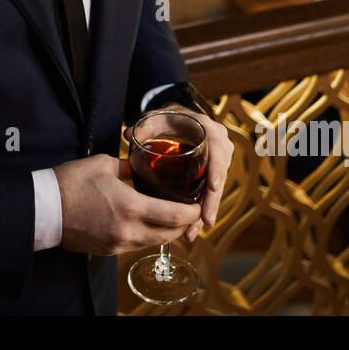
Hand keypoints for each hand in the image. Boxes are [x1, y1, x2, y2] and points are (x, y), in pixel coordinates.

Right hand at [52, 154, 202, 255]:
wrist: (43, 208)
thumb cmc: (70, 182)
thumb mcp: (103, 164)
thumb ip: (128, 167)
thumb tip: (139, 166)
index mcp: (130, 206)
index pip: (174, 216)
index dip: (191, 212)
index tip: (197, 205)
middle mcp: (128, 230)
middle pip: (167, 235)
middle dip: (181, 225)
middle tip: (187, 212)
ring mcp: (117, 244)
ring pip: (152, 242)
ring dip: (163, 232)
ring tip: (168, 217)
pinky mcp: (107, 250)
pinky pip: (135, 245)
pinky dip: (145, 236)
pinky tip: (143, 223)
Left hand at [124, 104, 231, 241]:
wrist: (177, 120)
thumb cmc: (167, 119)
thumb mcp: (156, 118)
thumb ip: (144, 125)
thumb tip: (128, 135)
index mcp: (207, 129)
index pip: (218, 149)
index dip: (217, 168)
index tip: (212, 186)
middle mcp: (218, 145)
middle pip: (220, 174)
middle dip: (213, 199)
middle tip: (205, 219)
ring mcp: (217, 161)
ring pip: (216, 188)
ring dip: (207, 210)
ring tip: (192, 231)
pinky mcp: (211, 174)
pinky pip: (210, 193)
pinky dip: (201, 210)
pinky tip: (191, 228)